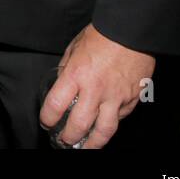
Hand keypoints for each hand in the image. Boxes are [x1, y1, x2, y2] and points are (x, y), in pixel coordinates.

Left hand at [40, 23, 155, 148]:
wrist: (132, 30)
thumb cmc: (102, 34)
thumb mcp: (75, 47)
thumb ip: (67, 67)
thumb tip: (61, 81)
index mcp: (77, 75)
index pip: (56, 105)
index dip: (48, 118)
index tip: (46, 121)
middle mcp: (95, 90)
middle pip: (79, 125)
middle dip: (68, 138)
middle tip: (64, 141)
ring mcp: (116, 97)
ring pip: (104, 131)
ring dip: (92, 144)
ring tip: (85, 148)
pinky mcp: (133, 99)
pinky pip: (120, 118)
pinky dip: (111, 124)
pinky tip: (104, 127)